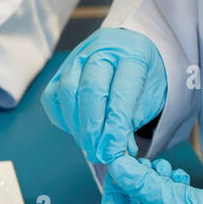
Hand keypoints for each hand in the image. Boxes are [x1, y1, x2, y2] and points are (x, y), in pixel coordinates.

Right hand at [40, 28, 167, 162]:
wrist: (129, 51)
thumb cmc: (142, 76)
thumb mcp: (150, 97)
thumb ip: (133, 121)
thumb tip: (118, 150)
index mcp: (132, 54)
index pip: (121, 91)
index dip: (115, 126)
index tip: (113, 152)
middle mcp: (102, 50)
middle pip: (91, 88)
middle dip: (93, 128)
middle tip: (99, 154)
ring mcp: (77, 57)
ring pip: (67, 91)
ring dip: (77, 125)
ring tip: (90, 146)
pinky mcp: (59, 70)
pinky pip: (53, 97)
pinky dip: (63, 118)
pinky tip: (78, 130)